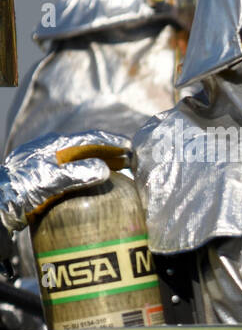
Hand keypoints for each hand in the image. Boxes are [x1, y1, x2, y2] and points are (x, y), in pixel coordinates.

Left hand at [0, 131, 132, 231]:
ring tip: (122, 170)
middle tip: (133, 159)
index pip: (90, 139)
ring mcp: (51, 165)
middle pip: (89, 148)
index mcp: (55, 145)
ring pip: (83, 159)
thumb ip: (76, 174)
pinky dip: (92, 174)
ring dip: (103, 163)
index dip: (112, 142)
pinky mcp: (49, 179)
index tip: (132, 147)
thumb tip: (105, 170)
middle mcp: (54, 152)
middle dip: (111, 152)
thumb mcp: (48, 181)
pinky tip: (100, 185)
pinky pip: (77, 172)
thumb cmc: (21, 190)